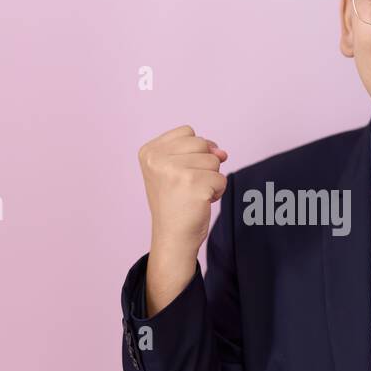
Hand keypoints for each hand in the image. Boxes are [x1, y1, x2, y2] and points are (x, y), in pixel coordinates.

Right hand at [138, 125, 227, 314]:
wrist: (172, 237)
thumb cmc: (175, 203)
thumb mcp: (177, 169)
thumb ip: (197, 152)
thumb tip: (222, 152)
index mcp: (149, 152)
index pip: (188, 132)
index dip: (194, 152)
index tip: (181, 174)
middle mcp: (158, 159)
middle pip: (201, 143)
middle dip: (203, 165)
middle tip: (187, 186)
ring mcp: (175, 171)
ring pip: (213, 160)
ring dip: (210, 179)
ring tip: (192, 195)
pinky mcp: (193, 184)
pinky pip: (221, 178)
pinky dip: (217, 192)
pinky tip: (200, 202)